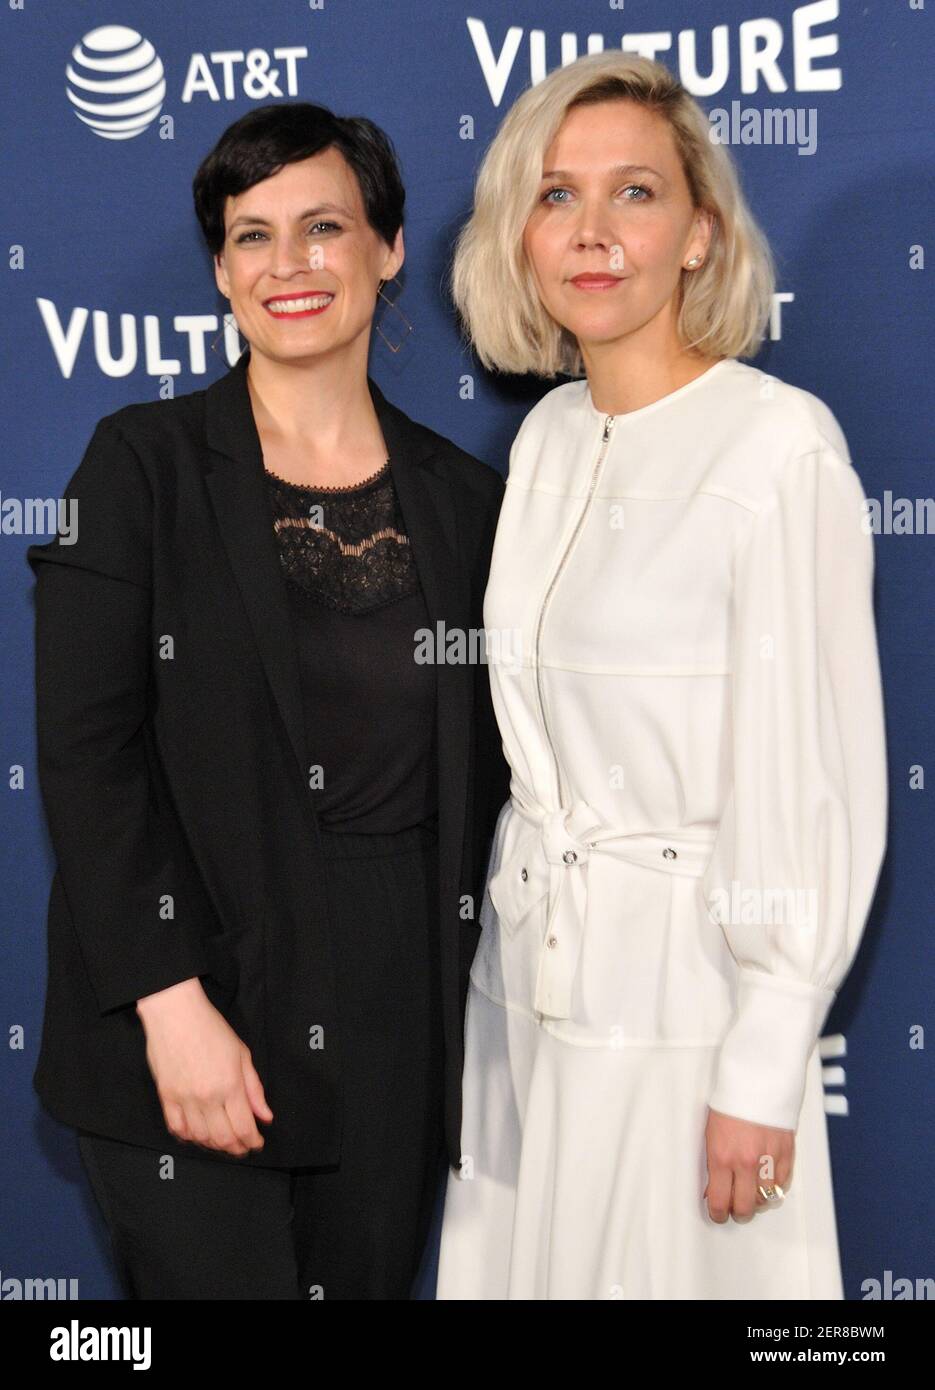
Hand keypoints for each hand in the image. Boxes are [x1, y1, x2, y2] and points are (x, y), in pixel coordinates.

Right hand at [135, 977, 272, 1156]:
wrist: (175, 1014)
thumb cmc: (211, 1028)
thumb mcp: (242, 1054)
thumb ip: (254, 1088)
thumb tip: (265, 1116)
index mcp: (229, 1085)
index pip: (243, 1127)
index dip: (252, 1141)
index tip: (257, 1143)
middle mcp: (207, 1097)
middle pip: (222, 1138)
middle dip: (236, 1148)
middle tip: (243, 1148)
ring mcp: (184, 1099)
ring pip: (200, 1138)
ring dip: (214, 1146)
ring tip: (223, 1143)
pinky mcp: (166, 1097)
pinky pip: (176, 1128)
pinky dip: (188, 1137)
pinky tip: (198, 1135)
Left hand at [703, 1107, 793, 1222]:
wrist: (756, 1081)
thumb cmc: (730, 1103)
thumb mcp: (711, 1134)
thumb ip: (714, 1165)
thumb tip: (714, 1190)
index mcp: (722, 1157)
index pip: (720, 1202)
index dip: (718, 1214)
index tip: (718, 1214)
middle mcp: (746, 1163)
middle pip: (745, 1208)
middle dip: (739, 1212)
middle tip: (735, 1209)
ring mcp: (768, 1160)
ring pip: (766, 1199)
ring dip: (758, 1200)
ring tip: (751, 1192)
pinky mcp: (786, 1154)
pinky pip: (782, 1185)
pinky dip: (775, 1187)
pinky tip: (766, 1181)